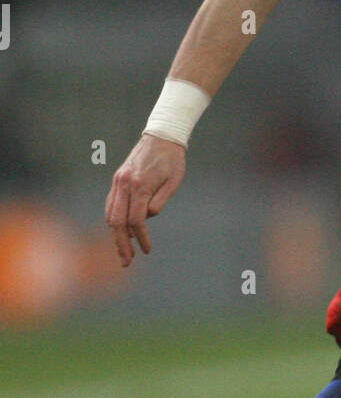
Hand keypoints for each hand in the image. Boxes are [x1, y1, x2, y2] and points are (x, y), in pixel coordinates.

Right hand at [105, 134, 186, 266]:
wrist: (161, 136)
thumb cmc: (172, 160)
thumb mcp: (173, 182)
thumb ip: (159, 202)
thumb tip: (146, 219)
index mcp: (140, 185)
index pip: (136, 220)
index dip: (141, 238)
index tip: (147, 250)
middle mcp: (124, 184)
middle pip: (117, 221)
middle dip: (121, 244)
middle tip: (127, 261)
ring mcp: (118, 182)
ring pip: (110, 214)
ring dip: (115, 235)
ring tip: (122, 252)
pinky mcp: (117, 180)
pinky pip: (111, 205)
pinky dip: (114, 221)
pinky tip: (120, 233)